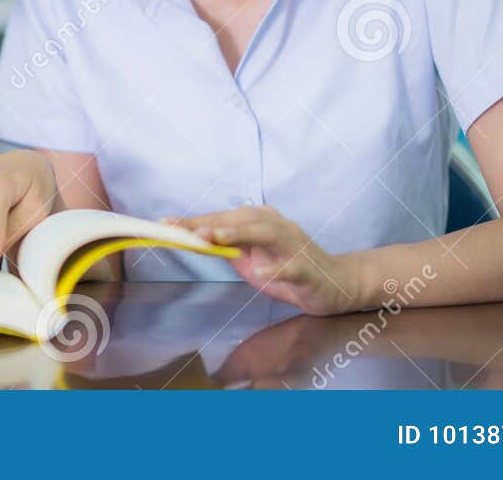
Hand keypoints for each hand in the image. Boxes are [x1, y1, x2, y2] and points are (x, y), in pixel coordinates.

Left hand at [170, 205, 364, 316]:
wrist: (336, 284)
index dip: (195, 220)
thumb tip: (192, 238)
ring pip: (267, 233)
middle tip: (185, 230)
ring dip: (239, 234)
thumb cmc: (287, 268)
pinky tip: (259, 273)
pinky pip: (292, 267)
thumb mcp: (251, 259)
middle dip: (213, 223)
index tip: (167, 223)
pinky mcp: (308, 270)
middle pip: (242, 220)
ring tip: (215, 239)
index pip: (224, 219)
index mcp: (260, 222)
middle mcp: (277, 227)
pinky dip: (275, 268)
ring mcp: (294, 247)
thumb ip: (226, 248)